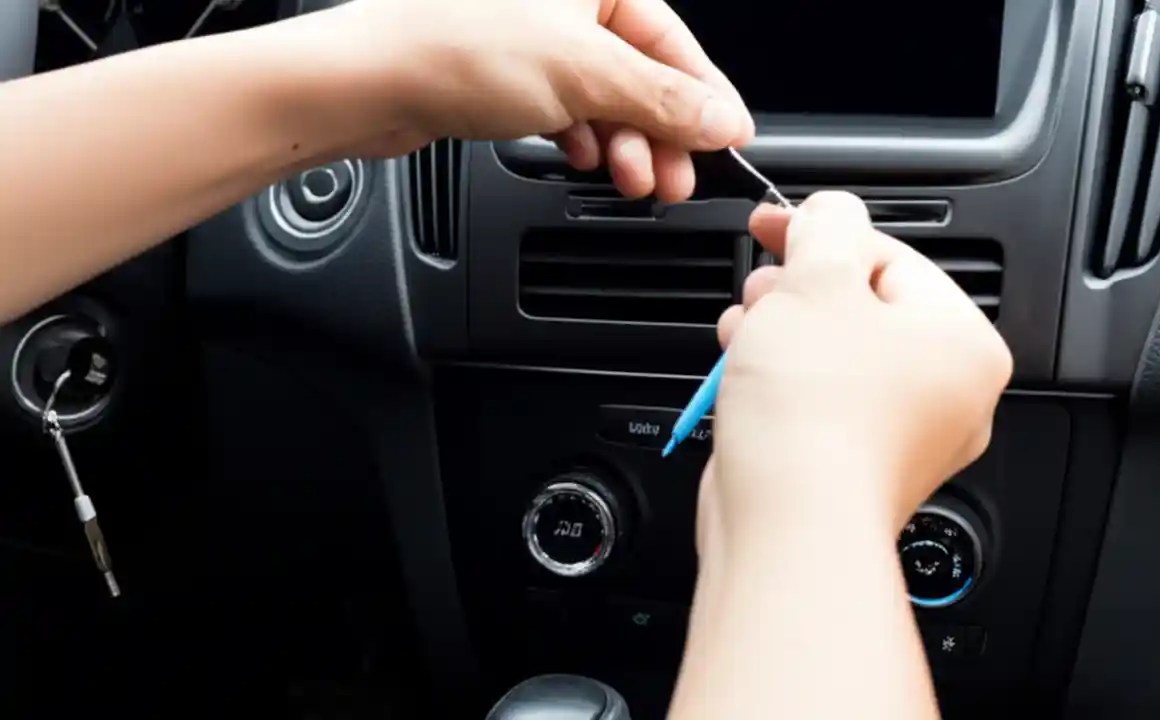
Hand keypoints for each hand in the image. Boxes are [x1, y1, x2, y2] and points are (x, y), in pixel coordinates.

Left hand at [330, 0, 752, 200]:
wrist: (366, 82)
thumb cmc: (454, 49)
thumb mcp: (583, 74)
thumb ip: (661, 99)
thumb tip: (719, 118)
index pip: (671, 38)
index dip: (703, 95)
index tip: (728, 139)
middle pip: (640, 70)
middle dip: (659, 131)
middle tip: (673, 179)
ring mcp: (532, 34)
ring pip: (603, 95)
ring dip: (622, 142)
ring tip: (629, 180)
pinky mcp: (505, 71)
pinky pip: (566, 106)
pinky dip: (581, 136)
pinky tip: (584, 157)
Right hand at [698, 193, 1011, 557]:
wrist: (787, 525)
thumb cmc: (814, 411)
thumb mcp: (817, 280)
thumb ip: (828, 226)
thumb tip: (830, 212)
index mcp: (962, 343)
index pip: (892, 258)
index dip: (824, 236)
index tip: (775, 225)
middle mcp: (946, 395)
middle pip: (862, 308)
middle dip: (797, 291)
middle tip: (763, 293)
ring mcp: (900, 439)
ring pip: (834, 355)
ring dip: (780, 333)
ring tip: (746, 337)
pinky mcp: (853, 469)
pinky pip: (819, 403)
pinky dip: (781, 381)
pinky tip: (744, 374)